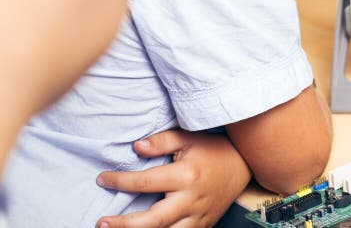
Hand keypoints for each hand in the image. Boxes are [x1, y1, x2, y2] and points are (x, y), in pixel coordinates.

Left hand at [95, 129, 250, 227]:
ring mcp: (198, 216)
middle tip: (101, 223)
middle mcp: (191, 200)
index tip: (102, 179)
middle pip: (153, 220)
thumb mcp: (189, 137)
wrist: (244, 165)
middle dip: (124, 224)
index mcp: (186, 176)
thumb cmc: (214, 149)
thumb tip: (136, 147)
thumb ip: (162, 141)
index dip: (120, 181)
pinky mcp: (202, 225)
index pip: (146, 182)